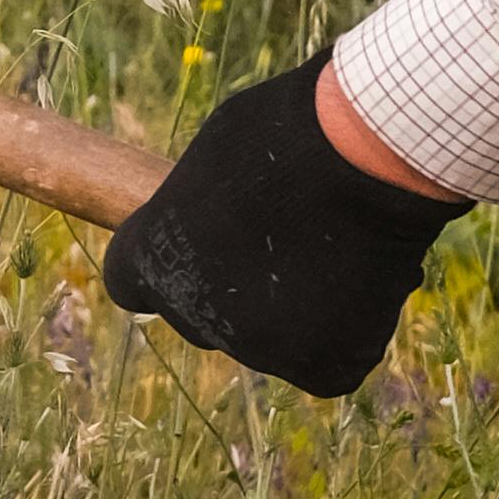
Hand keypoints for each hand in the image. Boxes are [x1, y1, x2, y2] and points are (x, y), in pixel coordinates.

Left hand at [104, 54, 464, 393]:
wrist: (361, 156)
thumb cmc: (290, 130)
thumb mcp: (219, 155)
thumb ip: (205, 206)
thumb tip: (220, 228)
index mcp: (148, 260)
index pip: (134, 286)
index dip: (171, 266)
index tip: (202, 244)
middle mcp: (194, 318)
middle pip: (207, 319)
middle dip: (236, 292)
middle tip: (285, 241)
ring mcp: (258, 350)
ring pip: (274, 341)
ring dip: (298, 309)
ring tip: (338, 246)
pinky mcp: (321, 368)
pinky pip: (331, 358)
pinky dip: (350, 328)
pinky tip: (365, 277)